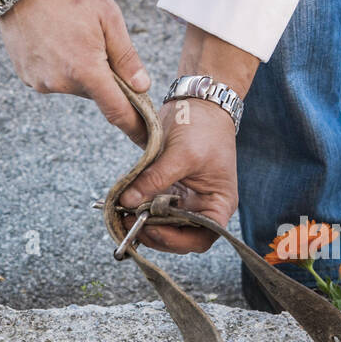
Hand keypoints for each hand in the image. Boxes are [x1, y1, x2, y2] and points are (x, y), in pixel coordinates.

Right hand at [0, 0, 149, 141]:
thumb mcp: (108, 17)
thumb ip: (126, 56)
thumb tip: (141, 86)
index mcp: (86, 69)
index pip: (116, 110)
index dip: (134, 126)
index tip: (145, 139)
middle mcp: (61, 83)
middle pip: (94, 92)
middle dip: (102, 76)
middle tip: (97, 42)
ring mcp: (42, 82)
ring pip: (73, 85)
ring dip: (80, 69)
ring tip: (71, 36)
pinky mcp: (28, 77)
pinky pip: (53, 79)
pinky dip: (60, 66)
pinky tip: (54, 41)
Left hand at [118, 99, 238, 253]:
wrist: (199, 101)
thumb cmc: (204, 126)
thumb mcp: (180, 154)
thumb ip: (154, 180)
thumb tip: (127, 201)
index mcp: (218, 204)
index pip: (201, 238)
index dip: (176, 240)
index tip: (152, 228)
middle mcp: (203, 208)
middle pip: (178, 237)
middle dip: (153, 233)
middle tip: (128, 223)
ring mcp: (185, 201)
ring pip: (162, 226)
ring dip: (142, 224)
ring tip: (122, 215)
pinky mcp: (168, 191)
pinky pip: (152, 208)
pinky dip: (138, 210)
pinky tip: (123, 204)